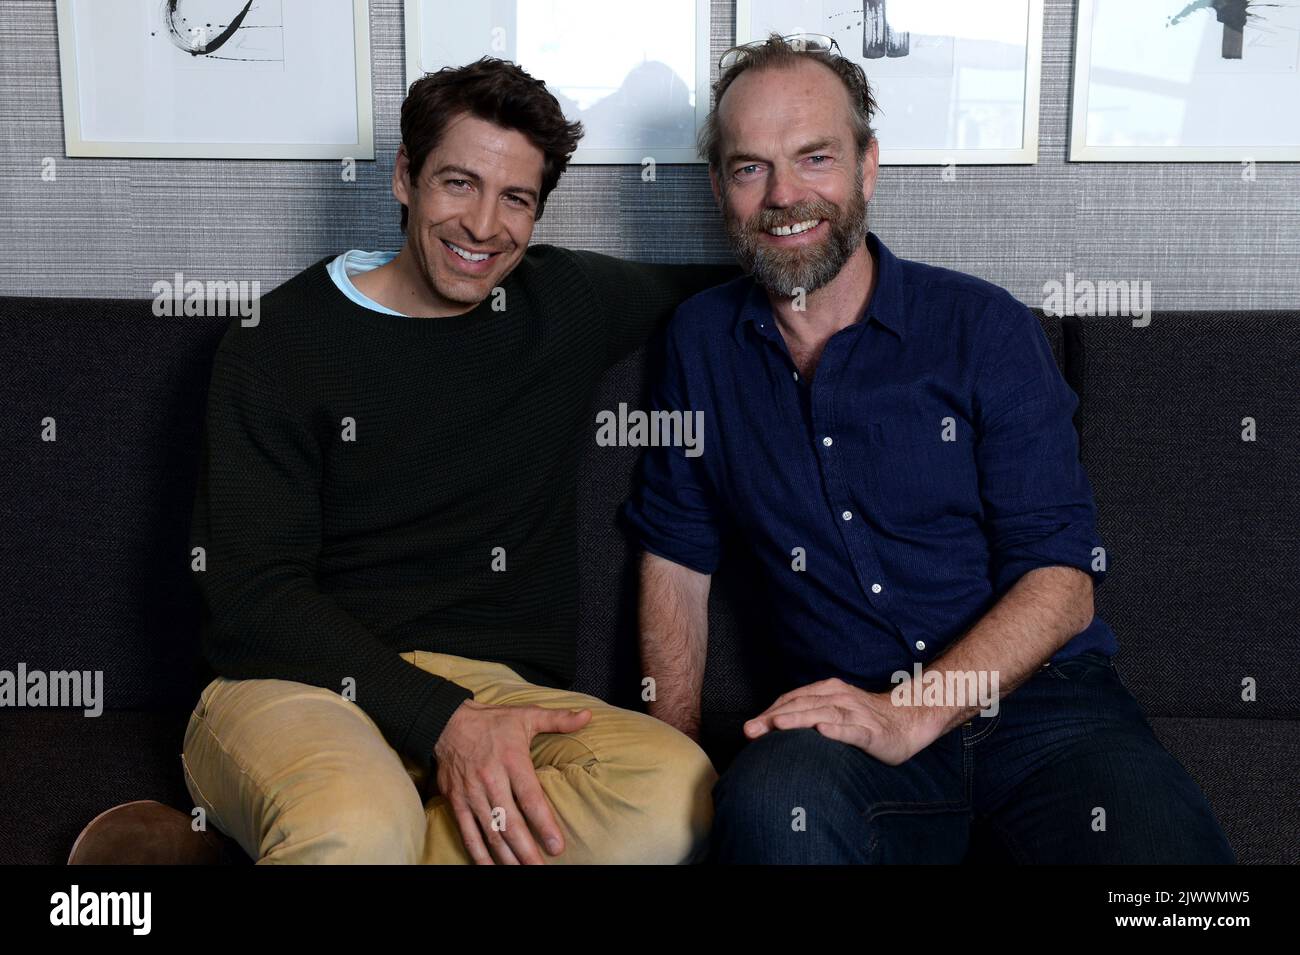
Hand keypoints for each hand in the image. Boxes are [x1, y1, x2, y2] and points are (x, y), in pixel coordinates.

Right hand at [434, 700, 590, 863]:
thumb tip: (587, 715)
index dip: (544, 824)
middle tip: (541, 868)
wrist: (446, 723)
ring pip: (490, 832)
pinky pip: (467, 832)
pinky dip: (478, 853)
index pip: (530, 798)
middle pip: (510, 823)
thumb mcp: (526, 715)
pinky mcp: (456, 802)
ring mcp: (471, 794)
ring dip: (506, 857)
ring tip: (522, 872)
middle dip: (527, 850)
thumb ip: (558, 719)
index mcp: (512, 760)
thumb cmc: (492, 722)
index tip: (557, 846)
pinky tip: (490, 867)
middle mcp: (491, 780)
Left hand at [743, 677, 925, 765]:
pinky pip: (853, 730)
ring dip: (799, 719)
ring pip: (823, 714)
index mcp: (827, 691)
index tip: (749, 727)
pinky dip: (837, 730)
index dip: (769, 712)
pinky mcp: (872, 732)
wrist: (908, 720)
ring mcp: (856, 714)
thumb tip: (772, 726)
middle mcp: (839, 698)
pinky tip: (823, 732)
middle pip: (802, 705)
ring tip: (778, 725)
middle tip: (751, 730)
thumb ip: (808, 713)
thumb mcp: (833, 710)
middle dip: (774, 717)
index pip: (792, 700)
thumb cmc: (864, 718)